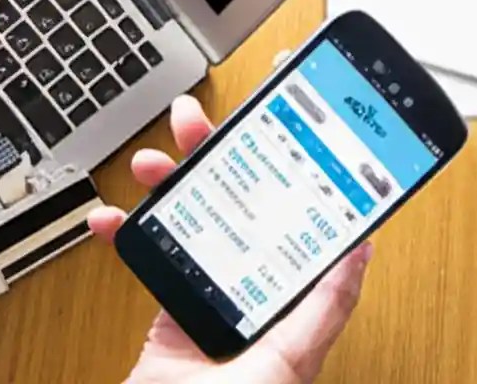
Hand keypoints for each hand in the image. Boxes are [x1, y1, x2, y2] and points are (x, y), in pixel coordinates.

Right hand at [88, 97, 374, 383]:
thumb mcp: (287, 364)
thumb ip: (323, 308)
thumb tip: (363, 248)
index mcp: (293, 295)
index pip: (298, 213)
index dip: (290, 162)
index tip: (279, 117)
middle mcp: (254, 287)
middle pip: (239, 202)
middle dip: (215, 157)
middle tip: (197, 124)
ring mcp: (209, 295)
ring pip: (190, 217)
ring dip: (168, 183)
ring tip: (154, 163)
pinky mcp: (169, 310)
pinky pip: (148, 257)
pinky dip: (125, 234)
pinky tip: (112, 217)